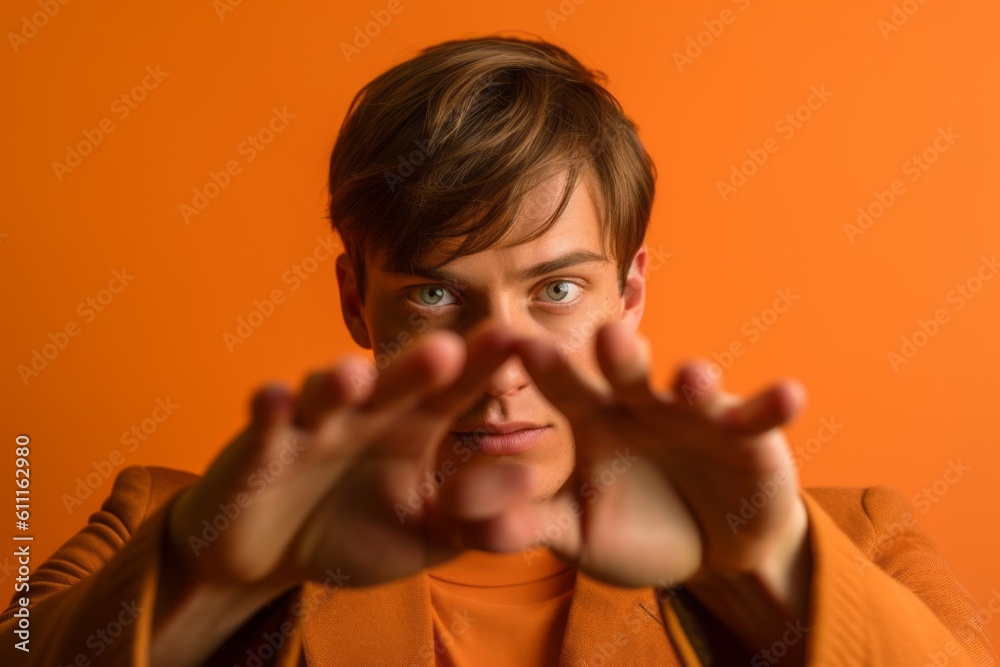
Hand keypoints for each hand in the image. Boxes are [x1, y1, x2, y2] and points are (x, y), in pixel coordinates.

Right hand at [166, 320, 536, 591]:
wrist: (272, 556)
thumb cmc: (355, 535)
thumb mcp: (424, 537)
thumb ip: (475, 519)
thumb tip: (528, 484)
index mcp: (412, 427)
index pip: (452, 391)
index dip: (480, 366)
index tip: (515, 338)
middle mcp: (366, 414)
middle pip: (395, 383)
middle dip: (416, 366)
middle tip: (447, 350)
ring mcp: (312, 426)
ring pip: (326, 395)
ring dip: (337, 383)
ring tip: (354, 376)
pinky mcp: (260, 449)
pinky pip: (265, 426)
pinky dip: (268, 410)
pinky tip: (274, 398)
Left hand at [500, 319, 808, 606]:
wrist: (710, 550)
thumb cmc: (636, 528)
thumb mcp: (578, 533)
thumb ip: (529, 522)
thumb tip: (463, 522)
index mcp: (595, 418)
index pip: (564, 386)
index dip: (544, 366)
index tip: (519, 342)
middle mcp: (643, 404)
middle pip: (627, 373)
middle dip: (621, 354)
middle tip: (609, 336)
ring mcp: (698, 414)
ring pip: (694, 388)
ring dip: (696, 380)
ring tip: (692, 379)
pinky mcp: (749, 434)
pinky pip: (761, 415)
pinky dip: (775, 405)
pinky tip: (791, 394)